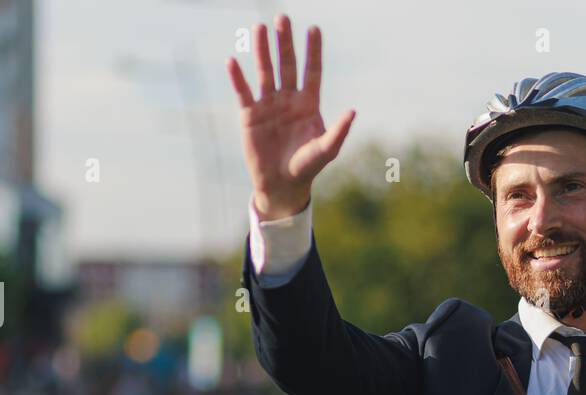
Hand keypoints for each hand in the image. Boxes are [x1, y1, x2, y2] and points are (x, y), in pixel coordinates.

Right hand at [226, 15, 355, 219]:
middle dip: (285, 42)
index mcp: (308, 104)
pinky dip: (238, 77)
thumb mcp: (326, 150)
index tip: (314, 29)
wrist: (282, 185)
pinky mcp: (249, 115)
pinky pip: (243, 92)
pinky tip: (233, 61)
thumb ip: (339, 131)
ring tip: (260, 28)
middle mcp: (288, 99)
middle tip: (282, 18)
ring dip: (262, 50)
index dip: (313, 51)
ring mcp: (268, 105)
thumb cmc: (307, 168)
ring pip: (265, 72)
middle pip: (287, 64)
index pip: (312, 71)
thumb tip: (353, 112)